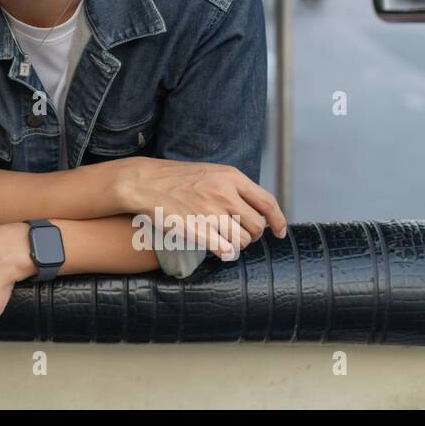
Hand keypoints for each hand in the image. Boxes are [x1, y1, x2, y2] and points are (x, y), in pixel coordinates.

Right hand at [111, 157, 287, 259]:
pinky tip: (217, 249)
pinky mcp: (198, 230)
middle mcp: (225, 194)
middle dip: (252, 235)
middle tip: (241, 236)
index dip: (278, 221)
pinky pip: (225, 251)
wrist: (144, 183)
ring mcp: (211, 213)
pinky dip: (225, 253)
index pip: (267, 202)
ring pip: (242, 241)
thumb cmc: (176, 179)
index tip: (279, 232)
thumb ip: (233, 187)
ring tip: (225, 241)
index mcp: (231, 177)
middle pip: (257, 226)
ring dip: (237, 245)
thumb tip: (256, 206)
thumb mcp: (210, 172)